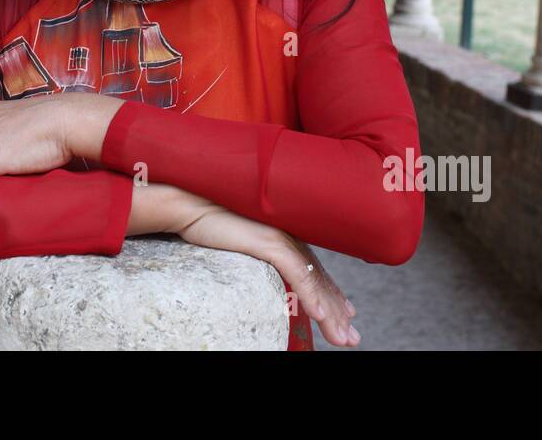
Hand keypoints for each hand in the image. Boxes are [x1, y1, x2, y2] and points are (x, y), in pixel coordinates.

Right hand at [174, 201, 360, 347]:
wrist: (191, 204)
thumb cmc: (210, 223)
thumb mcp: (240, 244)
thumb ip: (259, 254)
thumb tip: (264, 271)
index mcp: (285, 239)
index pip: (314, 273)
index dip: (332, 296)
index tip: (346, 315)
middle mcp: (290, 238)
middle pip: (320, 281)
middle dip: (338, 312)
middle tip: (350, 337)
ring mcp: (283, 240)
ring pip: (314, 282)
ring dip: (330, 313)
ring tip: (342, 336)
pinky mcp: (271, 243)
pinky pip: (297, 275)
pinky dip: (311, 296)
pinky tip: (321, 315)